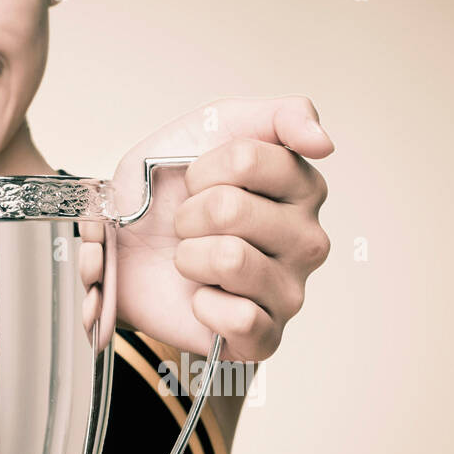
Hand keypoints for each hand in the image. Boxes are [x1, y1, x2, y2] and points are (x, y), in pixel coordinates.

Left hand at [109, 96, 332, 361]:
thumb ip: (278, 116)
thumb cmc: (170, 194)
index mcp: (303, 187)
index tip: (197, 180)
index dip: (202, 169)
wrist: (128, 255)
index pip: (247, 158)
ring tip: (193, 260)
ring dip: (190, 257)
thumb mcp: (213, 128)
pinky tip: (203, 300)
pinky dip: (203, 306)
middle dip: (189, 215)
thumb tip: (324, 142)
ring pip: (231, 260)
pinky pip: (240, 318)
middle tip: (190, 226)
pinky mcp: (267, 338)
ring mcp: (291, 292)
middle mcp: (308, 240)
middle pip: (232, 209)